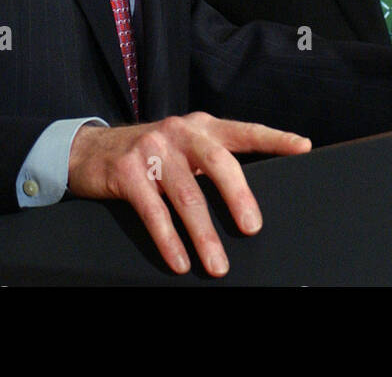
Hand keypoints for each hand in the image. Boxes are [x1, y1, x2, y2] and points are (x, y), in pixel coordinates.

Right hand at [66, 113, 309, 276]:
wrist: (90, 149)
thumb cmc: (151, 154)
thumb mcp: (183, 146)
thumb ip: (212, 160)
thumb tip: (248, 201)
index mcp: (202, 125)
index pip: (244, 131)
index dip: (274, 137)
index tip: (301, 147)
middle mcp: (180, 132)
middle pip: (217, 163)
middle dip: (238, 197)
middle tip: (252, 229)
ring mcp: (152, 149)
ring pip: (187, 195)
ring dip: (204, 235)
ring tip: (217, 265)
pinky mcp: (127, 171)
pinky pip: (154, 211)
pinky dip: (169, 240)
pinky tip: (180, 261)